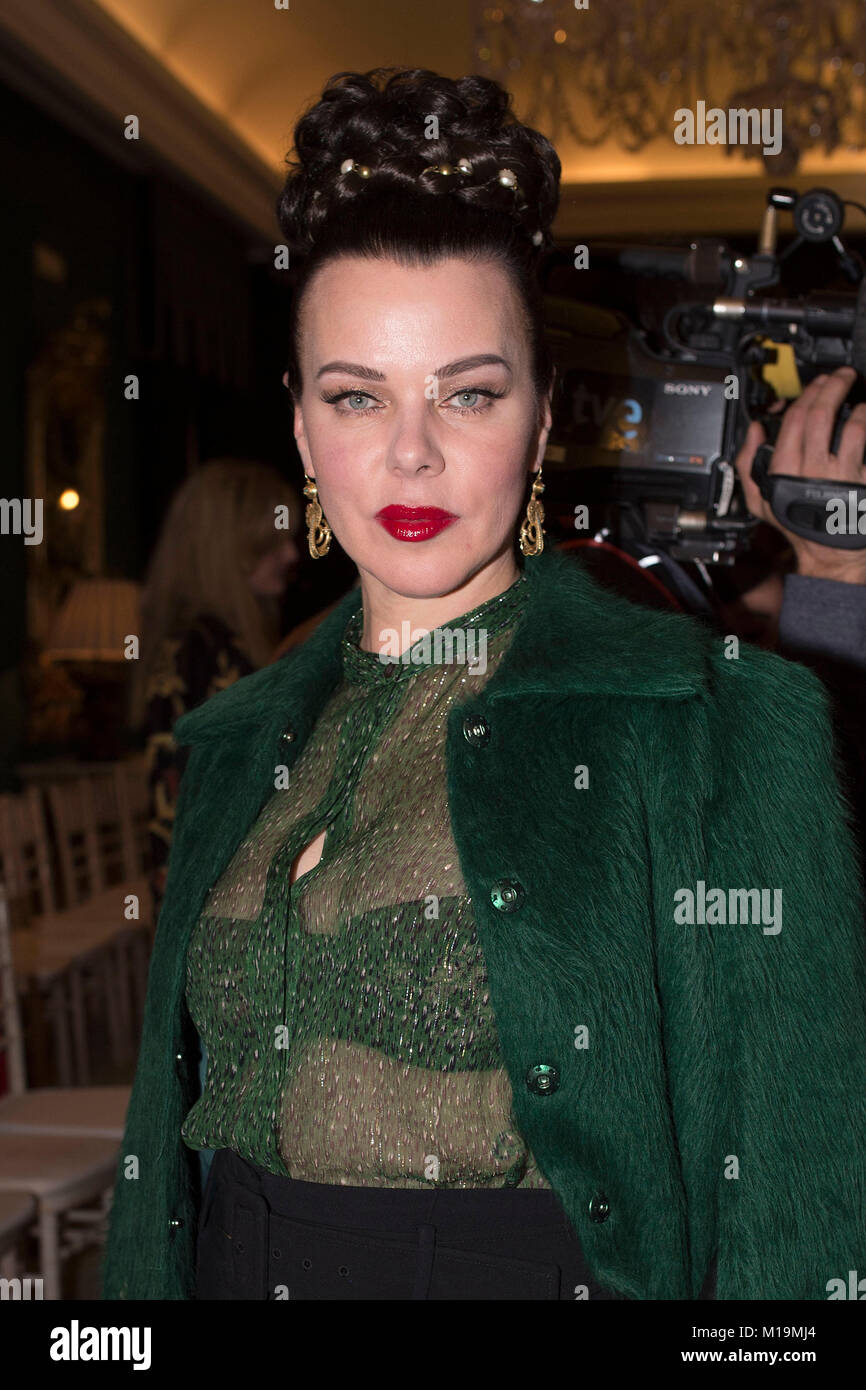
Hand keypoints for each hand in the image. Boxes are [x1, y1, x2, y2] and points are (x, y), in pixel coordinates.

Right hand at [733, 366, 865, 583]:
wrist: (829, 555)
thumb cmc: (797, 525)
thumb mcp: (760, 501)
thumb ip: (748, 464)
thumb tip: (754, 431)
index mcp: (785, 471)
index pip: (795, 420)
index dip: (808, 394)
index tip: (818, 384)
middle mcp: (812, 471)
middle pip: (822, 415)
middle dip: (833, 387)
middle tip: (842, 377)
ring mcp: (841, 477)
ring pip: (851, 427)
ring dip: (857, 407)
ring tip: (860, 400)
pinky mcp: (863, 483)